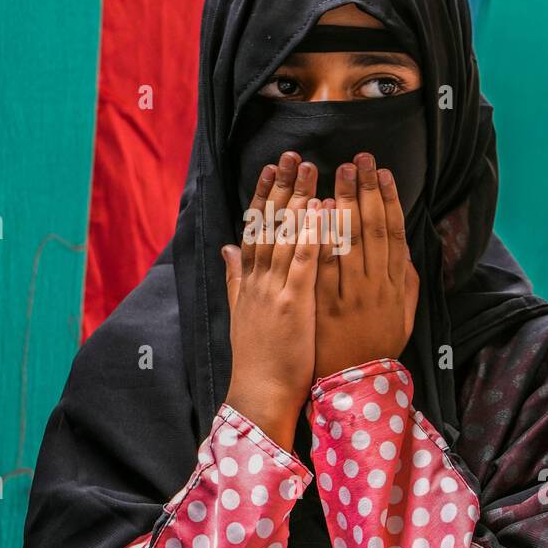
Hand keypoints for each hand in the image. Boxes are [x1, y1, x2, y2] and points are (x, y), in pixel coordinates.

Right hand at [221, 152, 321, 450]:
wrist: (259, 393)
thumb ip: (235, 277)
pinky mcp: (294, 304)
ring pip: (287, 235)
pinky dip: (312, 234)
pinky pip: (305, 262)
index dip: (264, 195)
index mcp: (249, 279)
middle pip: (271, 223)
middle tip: (293, 154)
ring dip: (299, 199)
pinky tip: (321, 209)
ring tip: (310, 168)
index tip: (272, 167)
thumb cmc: (257, 357)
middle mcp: (259, 278)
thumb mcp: (241, 310)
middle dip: (283, 186)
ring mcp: (276, 289)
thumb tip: (227, 249)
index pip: (256, 227)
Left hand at [314, 152, 418, 380]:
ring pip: (346, 240)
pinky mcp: (322, 304)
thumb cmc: (378, 345)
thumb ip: (407, 280)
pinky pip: (320, 264)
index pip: (393, 232)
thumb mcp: (404, 315)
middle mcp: (374, 285)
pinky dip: (319, 234)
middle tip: (358, 159)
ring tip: (338, 172)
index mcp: (394, 285)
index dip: (389, 200)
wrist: (352, 383)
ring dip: (343, 202)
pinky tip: (316, 209)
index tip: (383, 172)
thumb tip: (405, 248)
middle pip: (370, 228)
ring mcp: (347, 294)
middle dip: (365, 190)